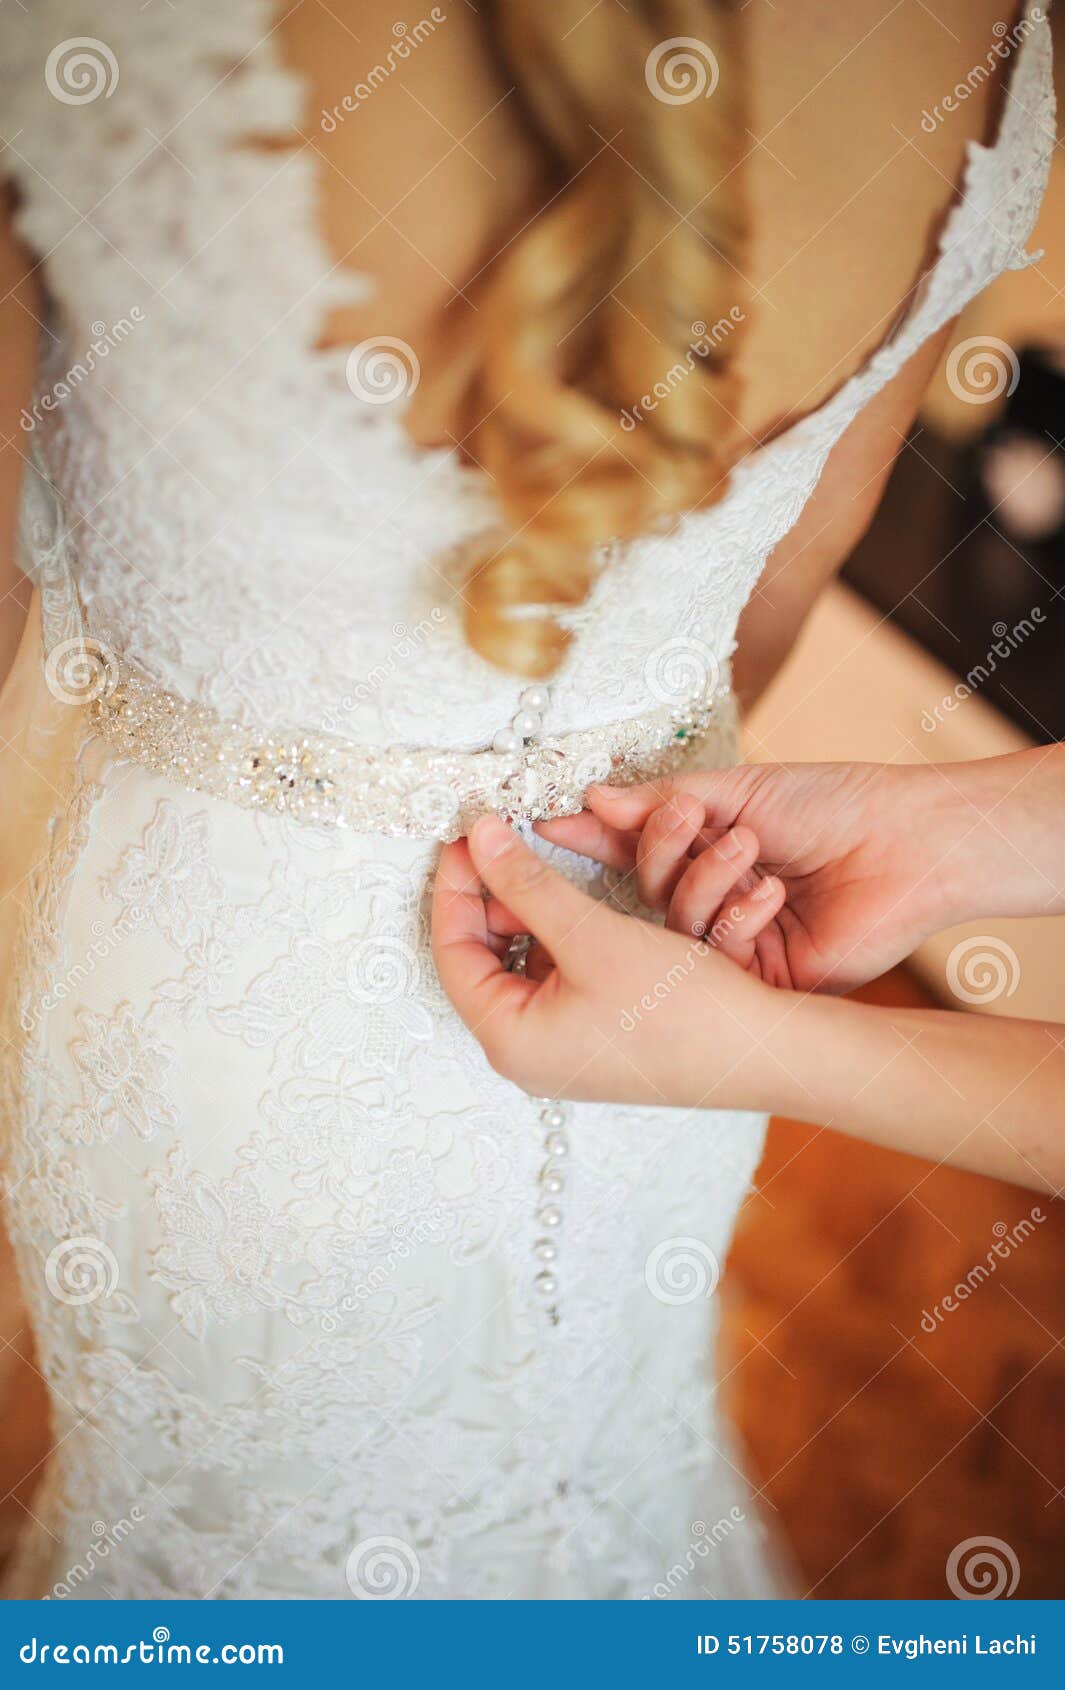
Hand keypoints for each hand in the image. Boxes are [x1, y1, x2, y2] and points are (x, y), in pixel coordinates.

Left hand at [432, 814, 778, 1109]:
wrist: (763, 1053)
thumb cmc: (681, 1008)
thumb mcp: (593, 935)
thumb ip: (528, 884)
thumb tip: (479, 839)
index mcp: (509, 1039)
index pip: (451, 951)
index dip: (456, 886)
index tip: (469, 836)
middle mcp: (527, 1054)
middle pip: (482, 959)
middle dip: (492, 897)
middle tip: (503, 842)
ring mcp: (563, 1050)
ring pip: (523, 965)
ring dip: (530, 912)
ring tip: (541, 865)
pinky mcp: (596, 1038)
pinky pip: (560, 977)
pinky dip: (563, 936)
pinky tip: (581, 902)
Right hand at [537, 760, 964, 993]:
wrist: (905, 844)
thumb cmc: (833, 805)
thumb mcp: (739, 791)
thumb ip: (661, 801)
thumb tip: (595, 799)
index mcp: (706, 847)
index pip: (633, 847)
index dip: (592, 837)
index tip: (546, 824)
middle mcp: (715, 896)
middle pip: (648, 888)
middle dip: (658, 851)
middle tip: (676, 819)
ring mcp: (736, 939)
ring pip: (677, 924)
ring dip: (706, 878)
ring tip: (748, 845)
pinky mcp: (763, 976)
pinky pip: (718, 955)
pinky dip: (740, 917)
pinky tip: (773, 891)